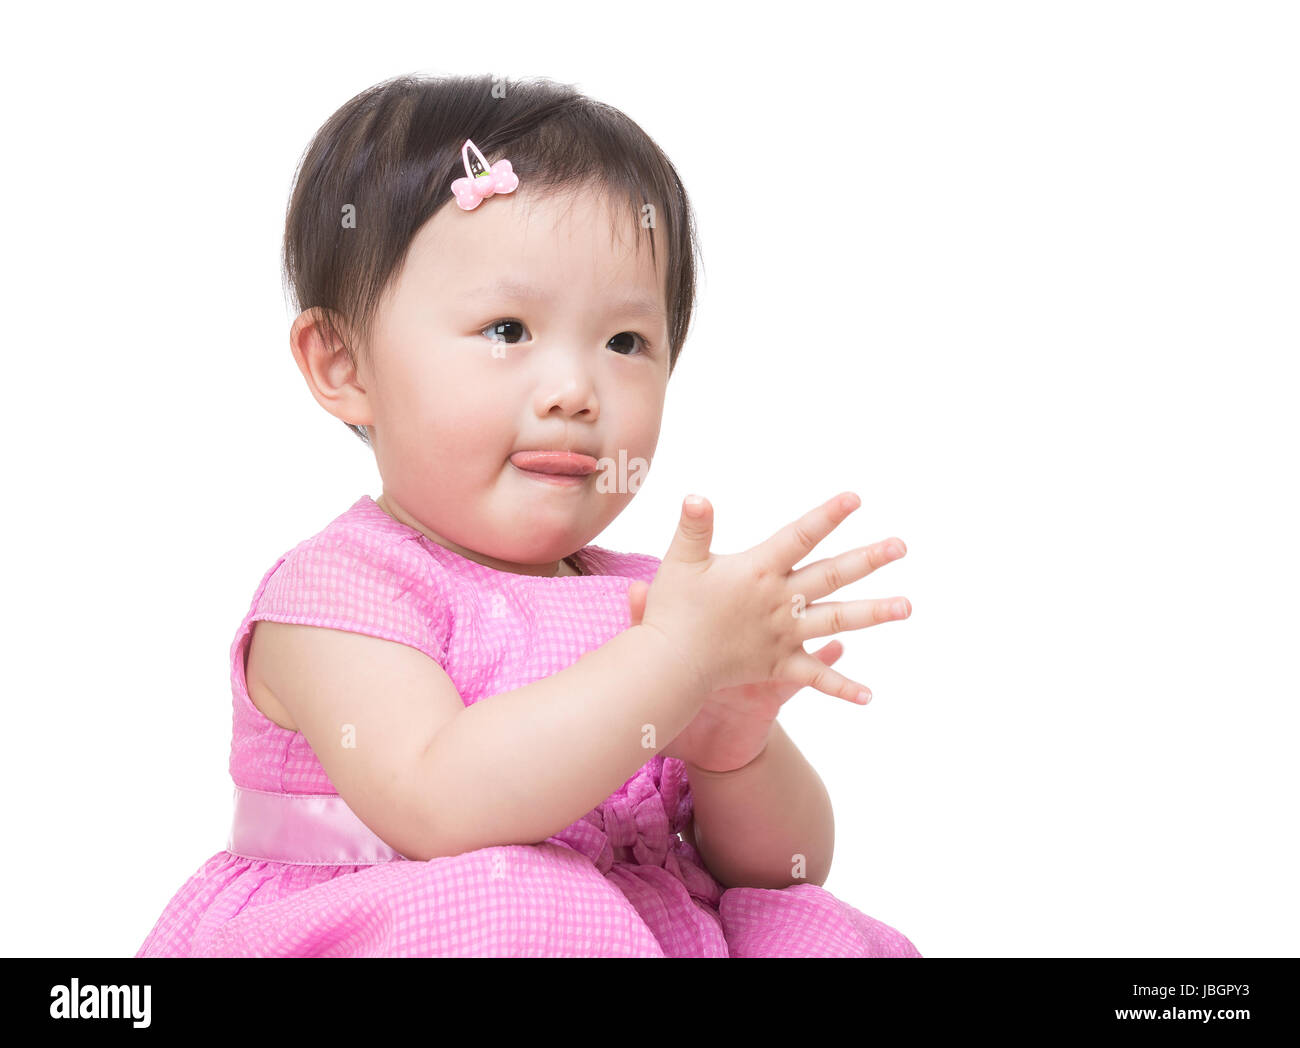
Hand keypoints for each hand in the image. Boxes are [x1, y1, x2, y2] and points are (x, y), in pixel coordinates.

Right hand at [631, 492, 910, 771]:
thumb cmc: (673, 610)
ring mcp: (784, 635)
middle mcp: (779, 601)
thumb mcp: (681, 562)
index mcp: (758, 571)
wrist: (670, 663)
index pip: (799, 536)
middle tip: (900, 546)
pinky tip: (871, 695)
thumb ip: (694, 528)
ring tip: (907, 607)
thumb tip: (696, 496)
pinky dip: (842, 687)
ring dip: (873, 614)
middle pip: (831, 576)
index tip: (856, 498)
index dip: (827, 516)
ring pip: (836, 622)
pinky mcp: (780, 666)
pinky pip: (816, 678)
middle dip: (867, 560)